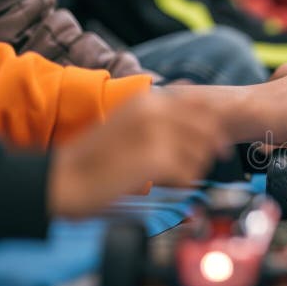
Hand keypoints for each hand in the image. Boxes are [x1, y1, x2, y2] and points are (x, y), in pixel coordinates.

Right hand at [49, 92, 230, 216]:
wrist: (67, 179)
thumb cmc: (97, 155)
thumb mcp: (129, 121)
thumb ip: (161, 114)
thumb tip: (194, 100)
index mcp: (149, 99)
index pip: (202, 102)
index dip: (217, 121)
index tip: (220, 136)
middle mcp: (155, 110)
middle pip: (209, 128)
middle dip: (212, 148)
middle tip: (205, 161)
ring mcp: (156, 133)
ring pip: (202, 152)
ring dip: (195, 168)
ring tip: (177, 176)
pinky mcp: (156, 158)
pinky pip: (189, 173)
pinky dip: (184, 183)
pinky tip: (170, 185)